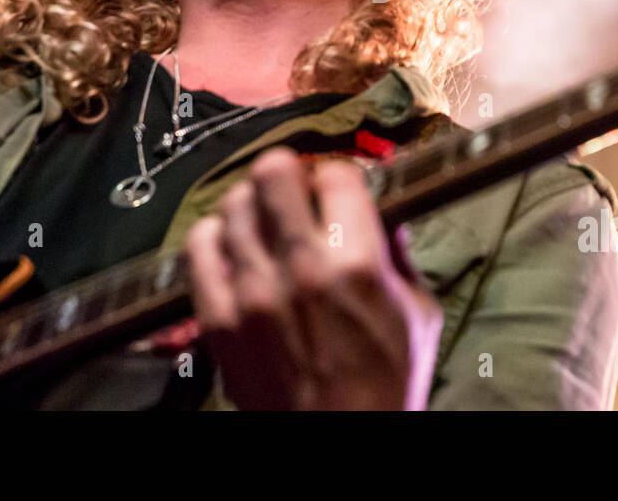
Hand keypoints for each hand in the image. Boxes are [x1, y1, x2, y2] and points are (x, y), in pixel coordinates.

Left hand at [186, 147, 442, 409]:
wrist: (338, 445)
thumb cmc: (386, 385)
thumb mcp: (418, 315)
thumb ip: (400, 255)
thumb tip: (389, 213)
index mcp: (357, 265)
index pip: (336, 175)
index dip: (340, 177)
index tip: (340, 190)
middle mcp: (300, 270)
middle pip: (274, 172)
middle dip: (290, 173)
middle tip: (297, 192)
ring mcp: (251, 293)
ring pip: (234, 204)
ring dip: (254, 205)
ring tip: (267, 224)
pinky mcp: (217, 318)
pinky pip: (199, 246)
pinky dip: (216, 237)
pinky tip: (235, 248)